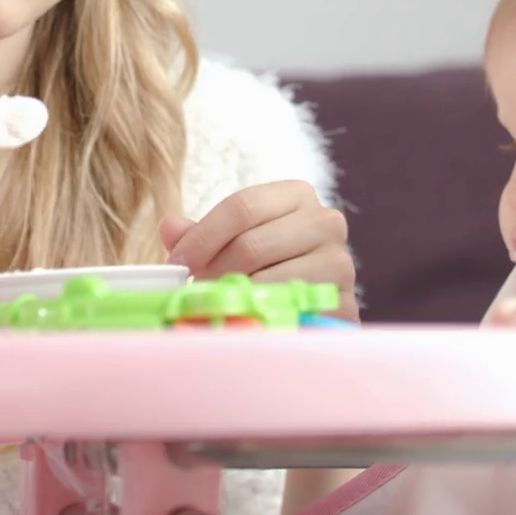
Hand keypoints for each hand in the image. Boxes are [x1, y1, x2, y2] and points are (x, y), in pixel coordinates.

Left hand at [160, 180, 356, 320]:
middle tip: (192, 292)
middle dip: (213, 271)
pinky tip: (245, 319)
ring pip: (267, 279)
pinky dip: (260, 316)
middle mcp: (325, 221)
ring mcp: (339, 261)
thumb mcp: (238, 242)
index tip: (177, 264)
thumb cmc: (273, 268)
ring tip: (218, 305)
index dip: (202, 237)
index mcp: (297, 195)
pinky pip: (288, 309)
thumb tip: (170, 228)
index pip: (241, 207)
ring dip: (234, 297)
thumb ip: (204, 235)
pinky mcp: (345, 301)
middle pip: (251, 244)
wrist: (320, 308)